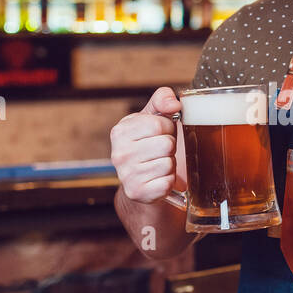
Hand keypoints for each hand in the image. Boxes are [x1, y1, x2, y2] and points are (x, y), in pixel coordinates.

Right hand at [110, 86, 184, 203]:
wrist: (143, 180)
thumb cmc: (151, 143)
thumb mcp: (153, 116)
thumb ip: (163, 100)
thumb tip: (174, 103)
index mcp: (120, 132)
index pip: (158, 124)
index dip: (167, 128)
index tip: (161, 134)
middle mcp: (118, 154)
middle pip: (166, 144)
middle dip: (170, 147)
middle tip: (161, 151)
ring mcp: (126, 176)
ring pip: (168, 164)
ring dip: (170, 164)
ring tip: (159, 164)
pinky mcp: (137, 193)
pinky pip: (167, 183)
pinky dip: (169, 181)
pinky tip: (159, 178)